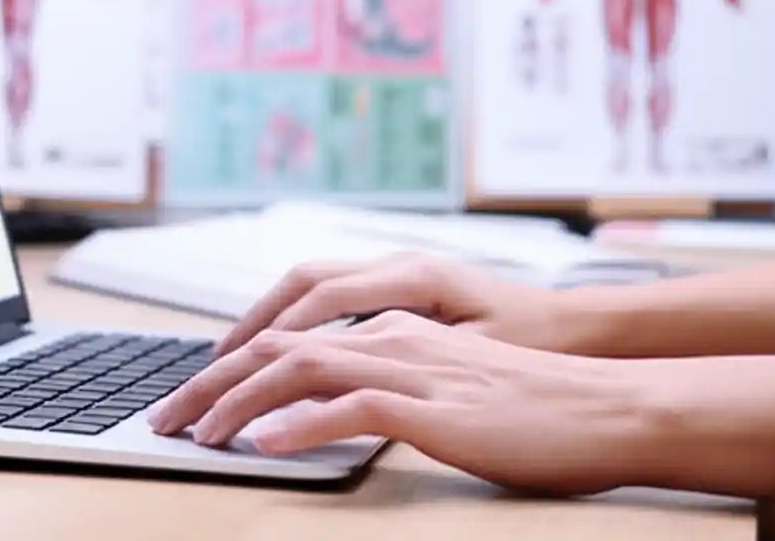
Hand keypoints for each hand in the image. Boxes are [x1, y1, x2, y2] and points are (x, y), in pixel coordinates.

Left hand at [149, 311, 650, 495]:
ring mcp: (415, 369)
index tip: (190, 400)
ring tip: (199, 434)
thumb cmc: (529, 402)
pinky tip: (267, 445)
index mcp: (391, 328)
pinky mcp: (439, 409)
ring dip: (239, 403)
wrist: (607, 404)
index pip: (288, 337)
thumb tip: (324, 411)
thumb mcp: (444, 386)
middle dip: (211, 383)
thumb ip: (385, 386)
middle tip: (167, 419)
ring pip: (302, 369)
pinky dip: (302, 423)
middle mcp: (393, 337)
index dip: (228, 367)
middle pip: (277, 347)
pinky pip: (356, 408)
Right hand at [213, 253, 571, 358]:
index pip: (321, 300)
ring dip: (268, 315)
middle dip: (252, 322)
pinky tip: (280, 345)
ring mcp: (398, 268)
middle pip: (302, 280)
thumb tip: (331, 379)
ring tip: (231, 355)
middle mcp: (399, 262)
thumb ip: (404, 364)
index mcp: (415, 277)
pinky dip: (295, 317)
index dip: (273, 338)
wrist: (578, 328)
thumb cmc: (535, 346)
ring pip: (312, 281)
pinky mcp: (400, 284)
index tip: (236, 373)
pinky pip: (331, 292)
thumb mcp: (474, 361)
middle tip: (212, 367)